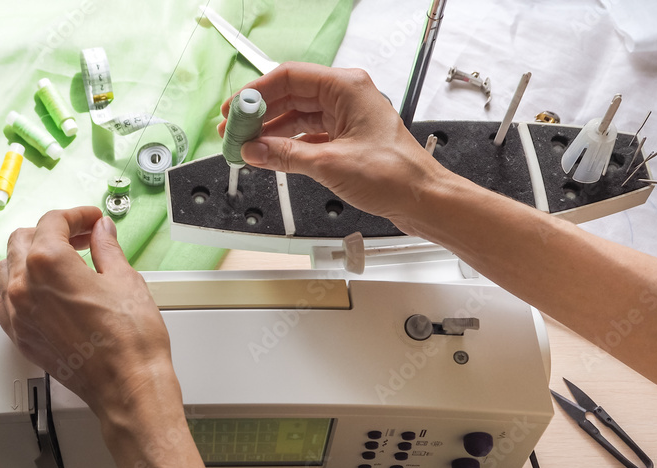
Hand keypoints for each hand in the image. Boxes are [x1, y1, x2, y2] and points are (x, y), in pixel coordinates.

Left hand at [0, 207, 178, 426]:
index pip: (53, 222)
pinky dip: (18, 289)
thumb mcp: (125, 279)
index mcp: (49, 262)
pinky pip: (4, 302)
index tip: (92, 220)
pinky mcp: (20, 337)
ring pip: (7, 269)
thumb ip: (107, 248)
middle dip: (52, 232)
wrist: (127, 385)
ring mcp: (18, 313)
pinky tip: (41, 291)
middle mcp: (24, 285)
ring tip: (59, 261)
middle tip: (81, 238)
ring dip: (30, 257)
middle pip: (24, 240)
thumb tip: (101, 231)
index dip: (76, 215)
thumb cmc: (129, 340)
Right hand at [219, 62, 450, 229]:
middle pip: (290, 95)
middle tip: (234, 130)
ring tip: (246, 145)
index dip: (257, 93)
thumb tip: (254, 150)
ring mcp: (346, 118)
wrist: (422, 200)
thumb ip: (286, 156)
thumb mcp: (330, 164)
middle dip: (260, 113)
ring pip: (298, 116)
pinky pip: (308, 134)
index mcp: (346, 88)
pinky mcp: (346, 139)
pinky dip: (287, 144)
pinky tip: (270, 155)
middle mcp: (346, 97)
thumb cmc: (396, 175)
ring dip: (271, 131)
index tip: (235, 110)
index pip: (289, 77)